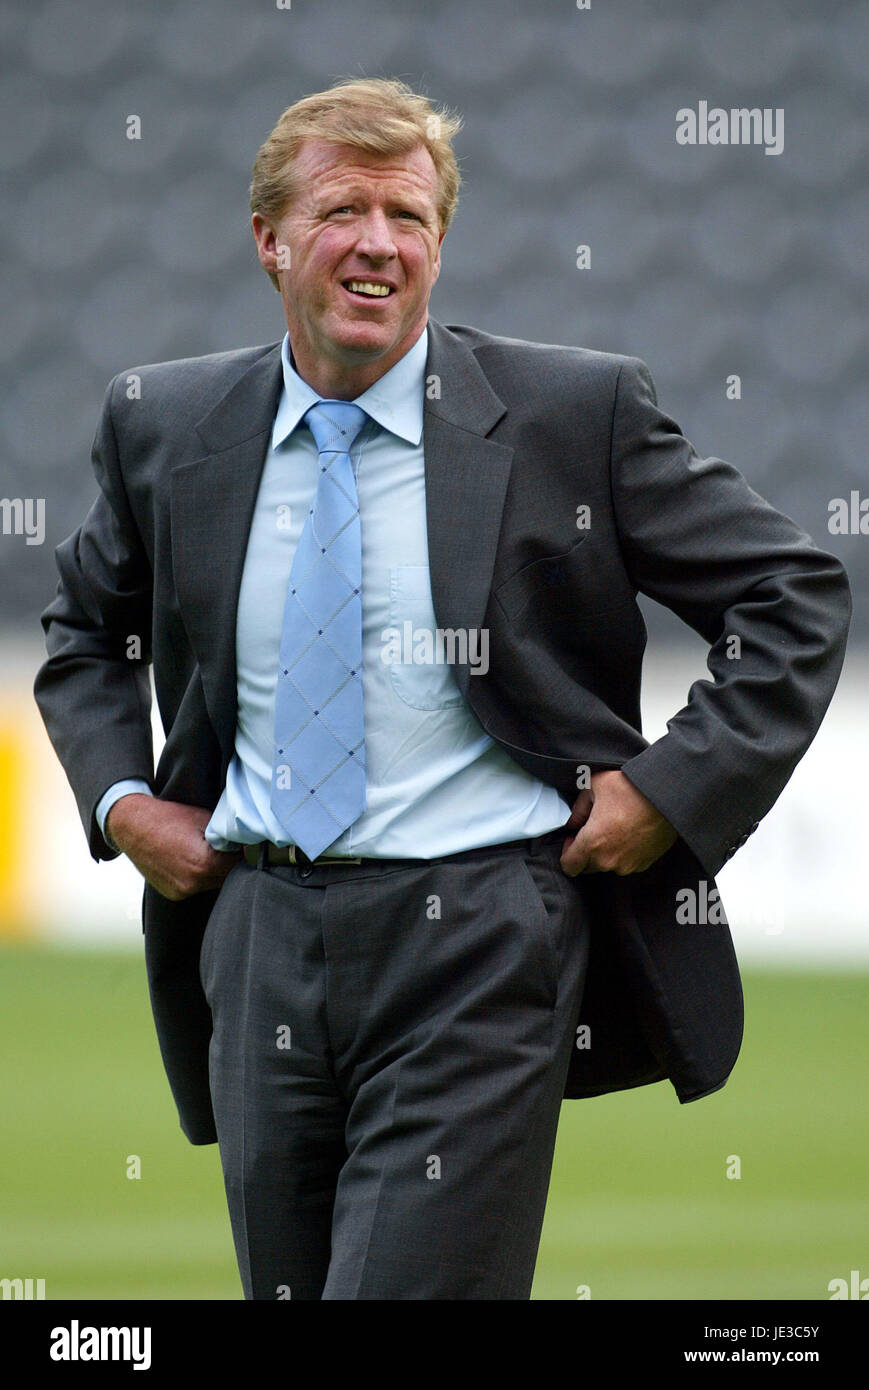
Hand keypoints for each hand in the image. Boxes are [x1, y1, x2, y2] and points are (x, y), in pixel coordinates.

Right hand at [105, 794, 241, 900]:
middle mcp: (192, 882)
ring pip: (212, 884)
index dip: (242, 852)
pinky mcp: (173, 893)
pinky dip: (199, 876)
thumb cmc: (167, 818)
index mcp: (204, 864)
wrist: (132, 826)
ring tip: (206, 852)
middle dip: (229, 863)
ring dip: (215, 872)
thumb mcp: (204, 819)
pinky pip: (196, 887)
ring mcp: (181, 891)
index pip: (238, 863)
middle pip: (227, 877)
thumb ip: (226, 835)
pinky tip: (191, 860)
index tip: (242, 844)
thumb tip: (244, 842)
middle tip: (226, 848)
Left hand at [560, 770, 677, 876]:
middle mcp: (609, 860)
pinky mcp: (645, 863)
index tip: (574, 837)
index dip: (567, 851)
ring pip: (608, 865)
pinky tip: (629, 832)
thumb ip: (577, 809)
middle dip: (586, 851)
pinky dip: (624, 852)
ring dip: (606, 852)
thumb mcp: (593, 787)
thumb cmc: (631, 788)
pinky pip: (626, 863)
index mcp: (592, 844)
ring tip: (615, 827)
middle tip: (594, 829)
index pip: (569, 866)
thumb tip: (573, 822)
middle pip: (587, 867)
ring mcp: (629, 865)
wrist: (666, 794)